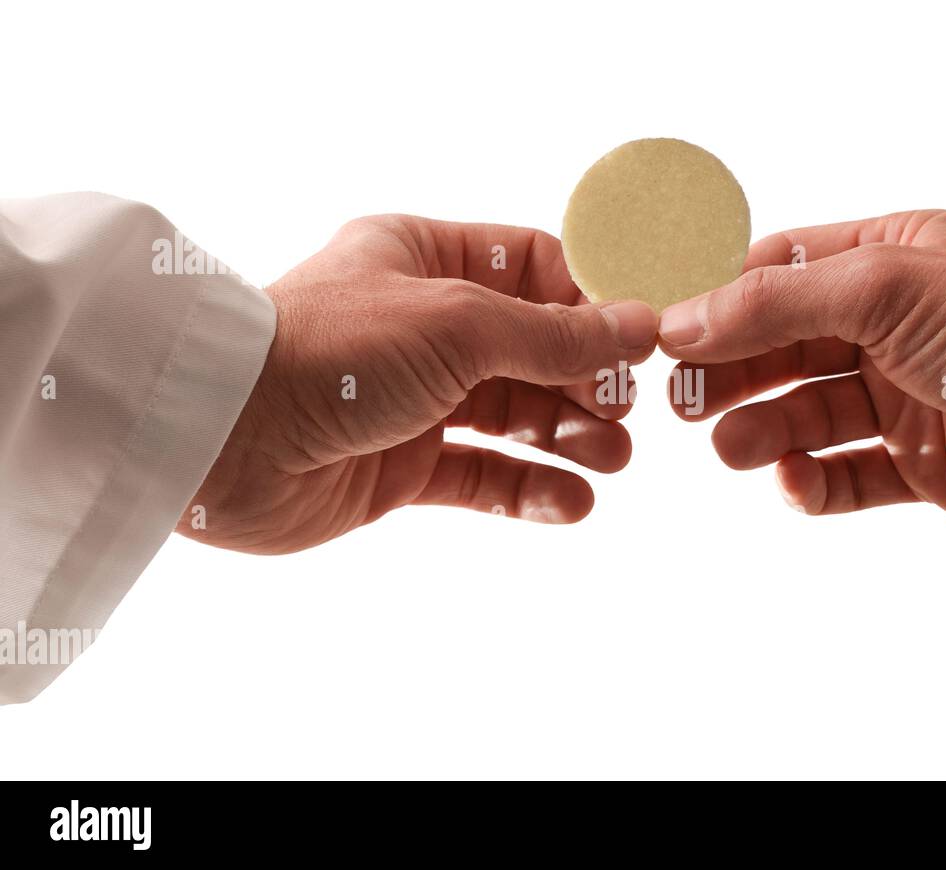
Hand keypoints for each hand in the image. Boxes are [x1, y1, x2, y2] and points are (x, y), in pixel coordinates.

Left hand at [182, 216, 657, 552]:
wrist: (224, 439)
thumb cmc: (330, 351)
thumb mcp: (459, 323)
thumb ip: (555, 334)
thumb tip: (640, 327)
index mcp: (426, 258)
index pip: (534, 268)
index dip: (592, 301)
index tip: (643, 338)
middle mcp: (422, 324)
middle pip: (533, 349)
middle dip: (585, 382)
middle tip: (628, 415)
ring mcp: (412, 398)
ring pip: (513, 416)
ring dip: (568, 438)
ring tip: (612, 461)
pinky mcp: (400, 467)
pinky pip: (480, 476)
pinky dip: (528, 489)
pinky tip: (572, 504)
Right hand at [657, 210, 945, 526]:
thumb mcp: (881, 287)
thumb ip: (777, 304)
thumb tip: (683, 322)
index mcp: (887, 259)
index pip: (780, 273)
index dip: (721, 302)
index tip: (668, 333)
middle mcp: (893, 326)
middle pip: (785, 349)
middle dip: (733, 374)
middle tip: (682, 404)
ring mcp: (907, 398)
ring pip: (809, 416)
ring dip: (763, 431)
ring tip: (733, 449)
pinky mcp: (924, 465)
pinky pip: (848, 477)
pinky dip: (812, 484)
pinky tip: (792, 481)